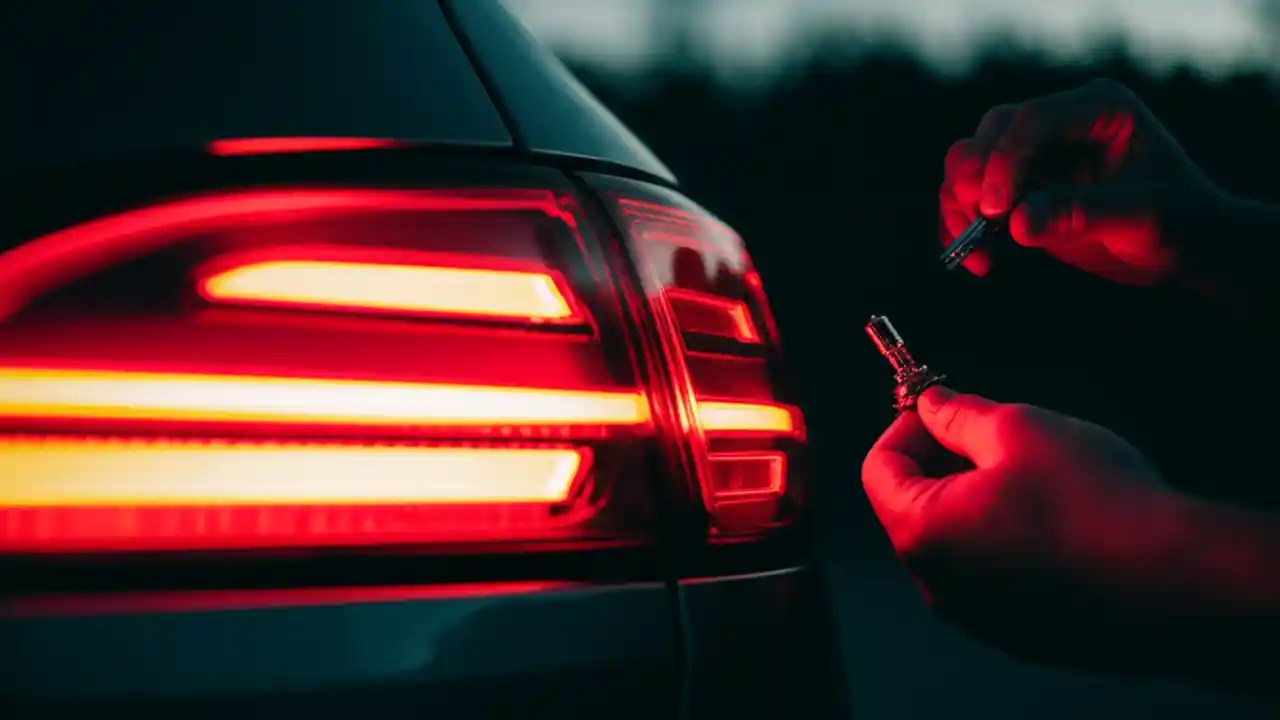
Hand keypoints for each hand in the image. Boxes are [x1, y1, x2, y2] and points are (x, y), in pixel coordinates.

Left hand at [861, 385, 1195, 666]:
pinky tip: (1055, 521)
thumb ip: (958, 415)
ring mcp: (979, 617)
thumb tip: (931, 405)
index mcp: (921, 532)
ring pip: (956, 544)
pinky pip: (994, 578)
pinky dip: (1007, 543)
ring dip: (976, 503)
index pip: (878, 469)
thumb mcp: (1017, 429)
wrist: (1177, 582)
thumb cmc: (1093, 501)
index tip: (939, 408)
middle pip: (913, 508)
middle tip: (988, 434)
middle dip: (942, 463)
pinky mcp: (1022, 634)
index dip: (904, 428)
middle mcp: (938, 585)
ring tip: (1030, 474)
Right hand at [939, 79, 1225, 285]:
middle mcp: (1060, 123)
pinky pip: (971, 199)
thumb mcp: (1142, 218)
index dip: (1005, 160)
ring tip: (976, 250)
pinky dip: (961, 227)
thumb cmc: (1181, 222)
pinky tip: (976, 261)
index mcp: (1099, 109)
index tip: (996, 209)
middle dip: (975, 179)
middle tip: (980, 223)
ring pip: (969, 164)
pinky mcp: (1020, 189)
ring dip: (960, 206)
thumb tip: (1016, 224)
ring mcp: (1036, 155)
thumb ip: (1080, 214)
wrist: (1187, 246)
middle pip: (991, 133)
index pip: (1033, 119)